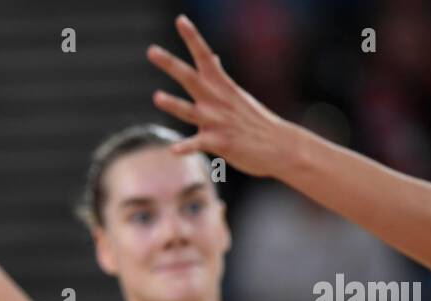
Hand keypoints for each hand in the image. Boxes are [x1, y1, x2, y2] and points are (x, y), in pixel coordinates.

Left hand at [146, 15, 291, 177]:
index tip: (180, 20)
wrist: (279, 145)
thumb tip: (214, 58)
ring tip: (156, 97)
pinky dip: (186, 147)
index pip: (205, 56)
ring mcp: (217, 121)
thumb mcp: (237, 94)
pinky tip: (173, 150)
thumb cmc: (255, 120)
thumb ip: (219, 78)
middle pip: (189, 77)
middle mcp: (216, 100)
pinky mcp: (220, 143)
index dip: (192, 38)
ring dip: (174, 104)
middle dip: (170, 64)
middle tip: (151, 51)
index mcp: (221, 86)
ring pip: (190, 111)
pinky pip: (198, 144)